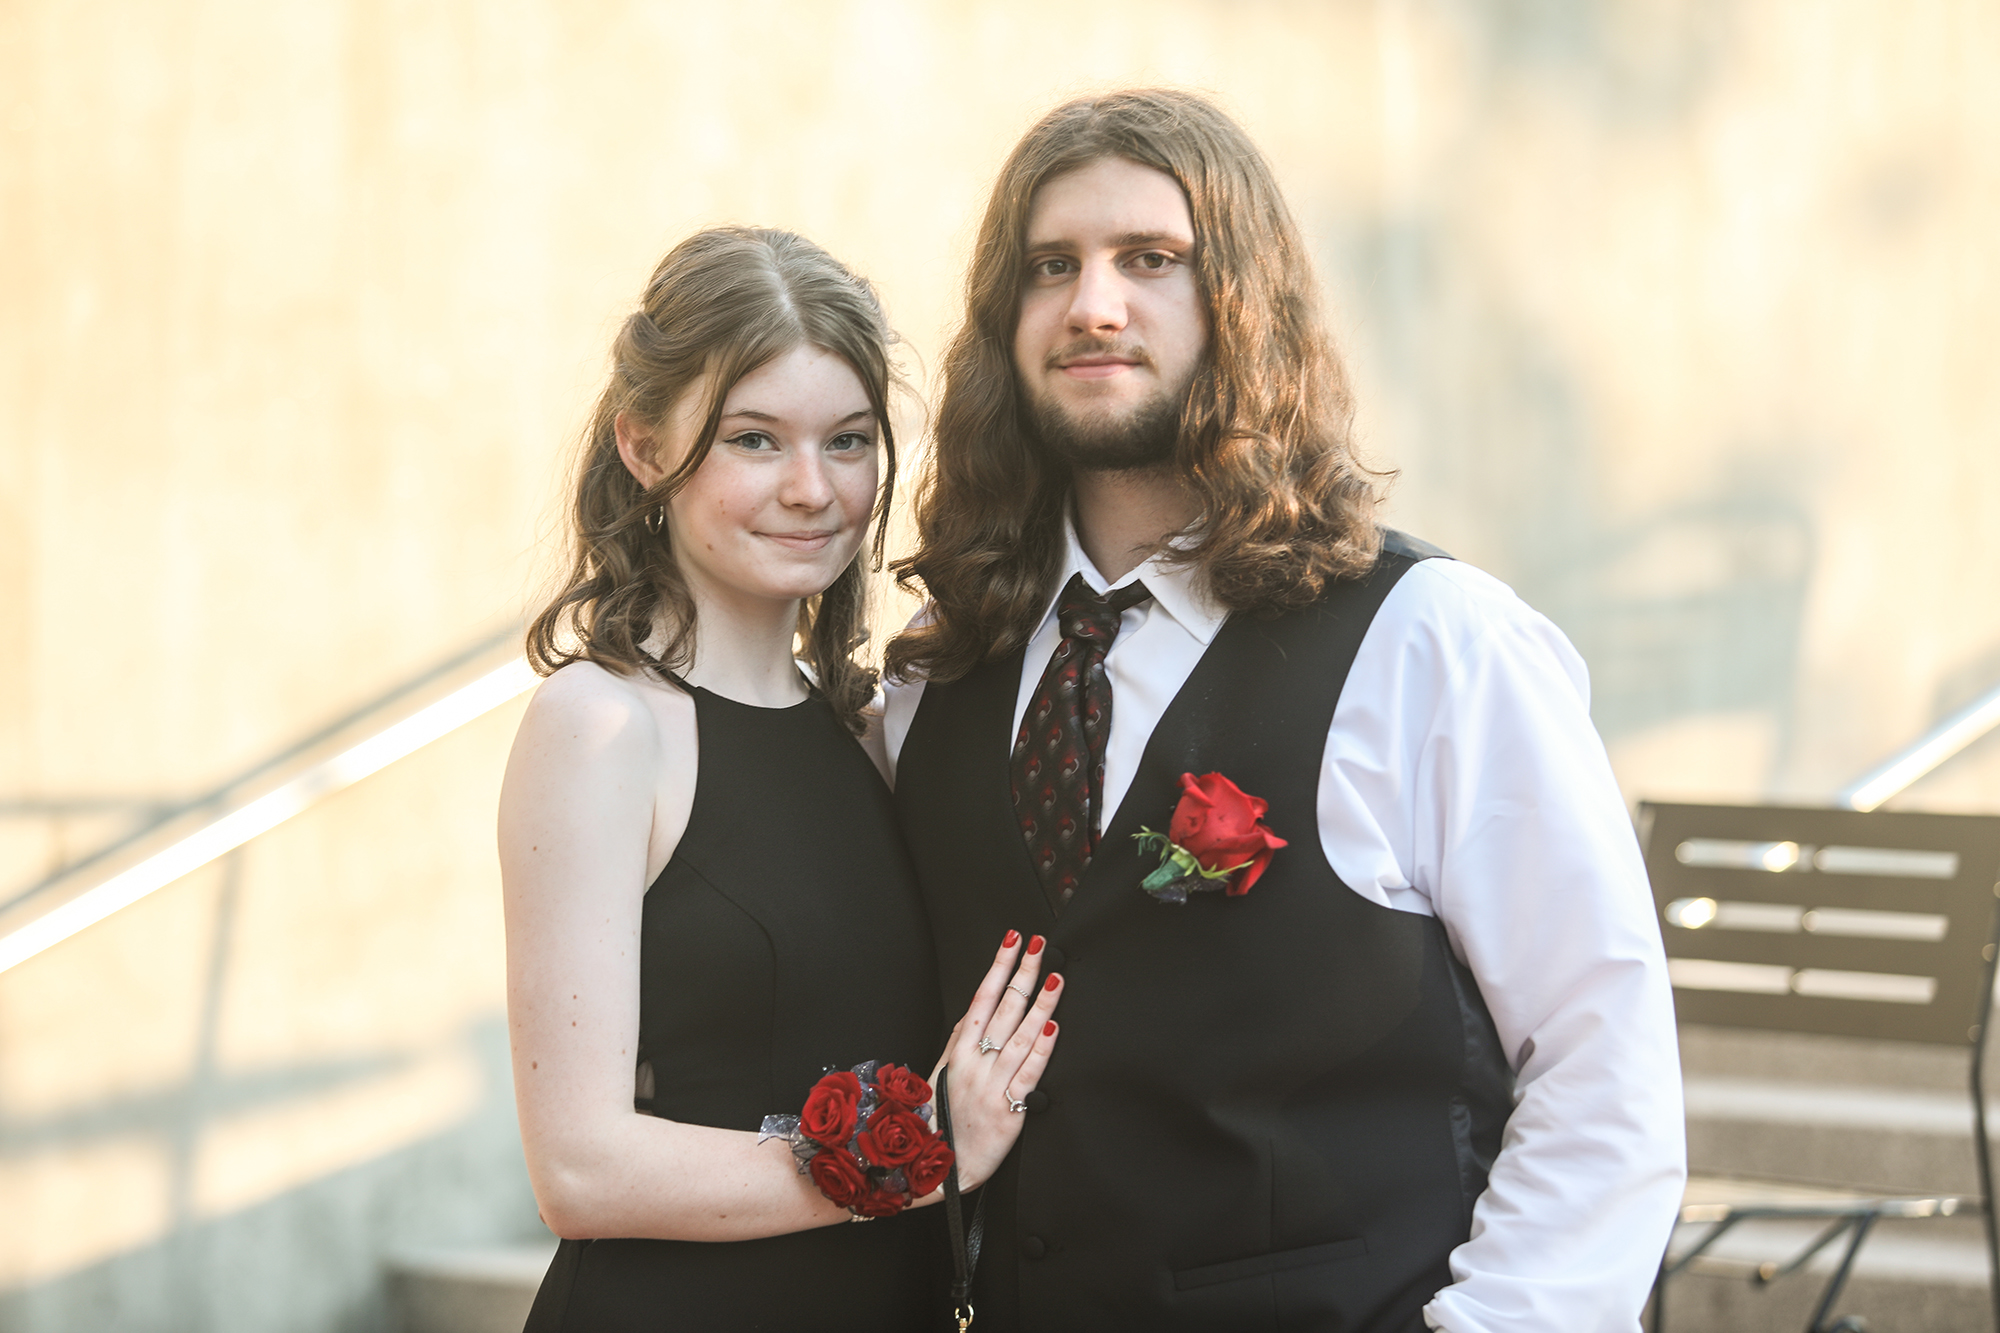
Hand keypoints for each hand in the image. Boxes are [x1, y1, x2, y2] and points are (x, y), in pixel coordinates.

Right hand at [930, 930, 1061, 1191]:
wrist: (935, 1167)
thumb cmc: (940, 1118)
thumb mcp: (944, 1070)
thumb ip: (962, 1038)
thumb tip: (978, 1005)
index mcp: (959, 1049)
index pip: (981, 996)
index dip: (998, 966)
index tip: (1013, 940)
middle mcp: (975, 1062)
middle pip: (1004, 1008)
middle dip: (1023, 972)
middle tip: (1040, 945)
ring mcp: (992, 1084)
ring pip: (1020, 1035)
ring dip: (1040, 1003)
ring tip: (1056, 977)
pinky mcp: (1009, 1109)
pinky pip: (1029, 1074)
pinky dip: (1041, 1050)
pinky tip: (1053, 1028)